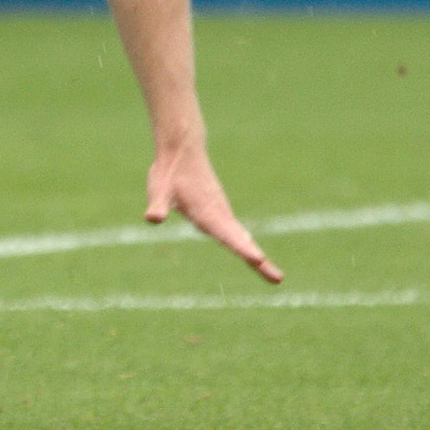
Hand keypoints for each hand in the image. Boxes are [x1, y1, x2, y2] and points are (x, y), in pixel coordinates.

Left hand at [145, 140, 282, 282]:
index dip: (241, 248)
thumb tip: (152, 218)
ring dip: (257, 257)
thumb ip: (157, 205)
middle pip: (242, 241)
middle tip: (278, 279)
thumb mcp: (159, 189)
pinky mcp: (220, 211)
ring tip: (274, 276)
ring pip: (242, 238)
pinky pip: (236, 232)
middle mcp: (219, 215)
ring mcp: (222, 213)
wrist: (182, 150)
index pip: (226, 234)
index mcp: (206, 213)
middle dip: (259, 261)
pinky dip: (247, 246)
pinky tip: (254, 258)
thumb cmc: (169, 172)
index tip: (258, 260)